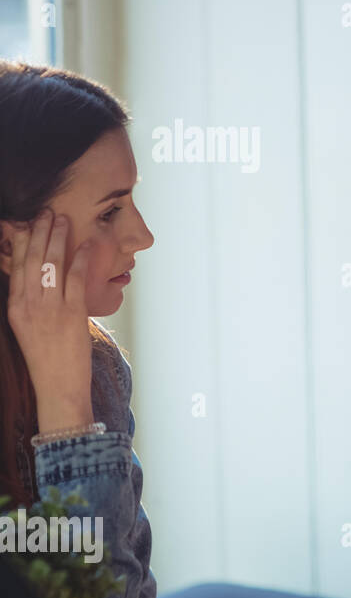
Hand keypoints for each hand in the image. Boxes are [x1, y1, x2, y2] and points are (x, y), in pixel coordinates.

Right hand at [5, 209, 93, 431]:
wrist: (57, 385)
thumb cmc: (47, 357)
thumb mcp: (28, 326)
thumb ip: (29, 301)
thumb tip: (37, 277)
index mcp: (15, 306)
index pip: (15, 266)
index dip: (21, 241)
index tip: (26, 223)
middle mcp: (28, 304)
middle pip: (31, 259)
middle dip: (38, 232)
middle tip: (46, 212)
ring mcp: (50, 308)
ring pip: (51, 264)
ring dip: (58, 238)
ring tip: (62, 219)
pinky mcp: (72, 313)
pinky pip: (77, 279)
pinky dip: (82, 259)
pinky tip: (87, 245)